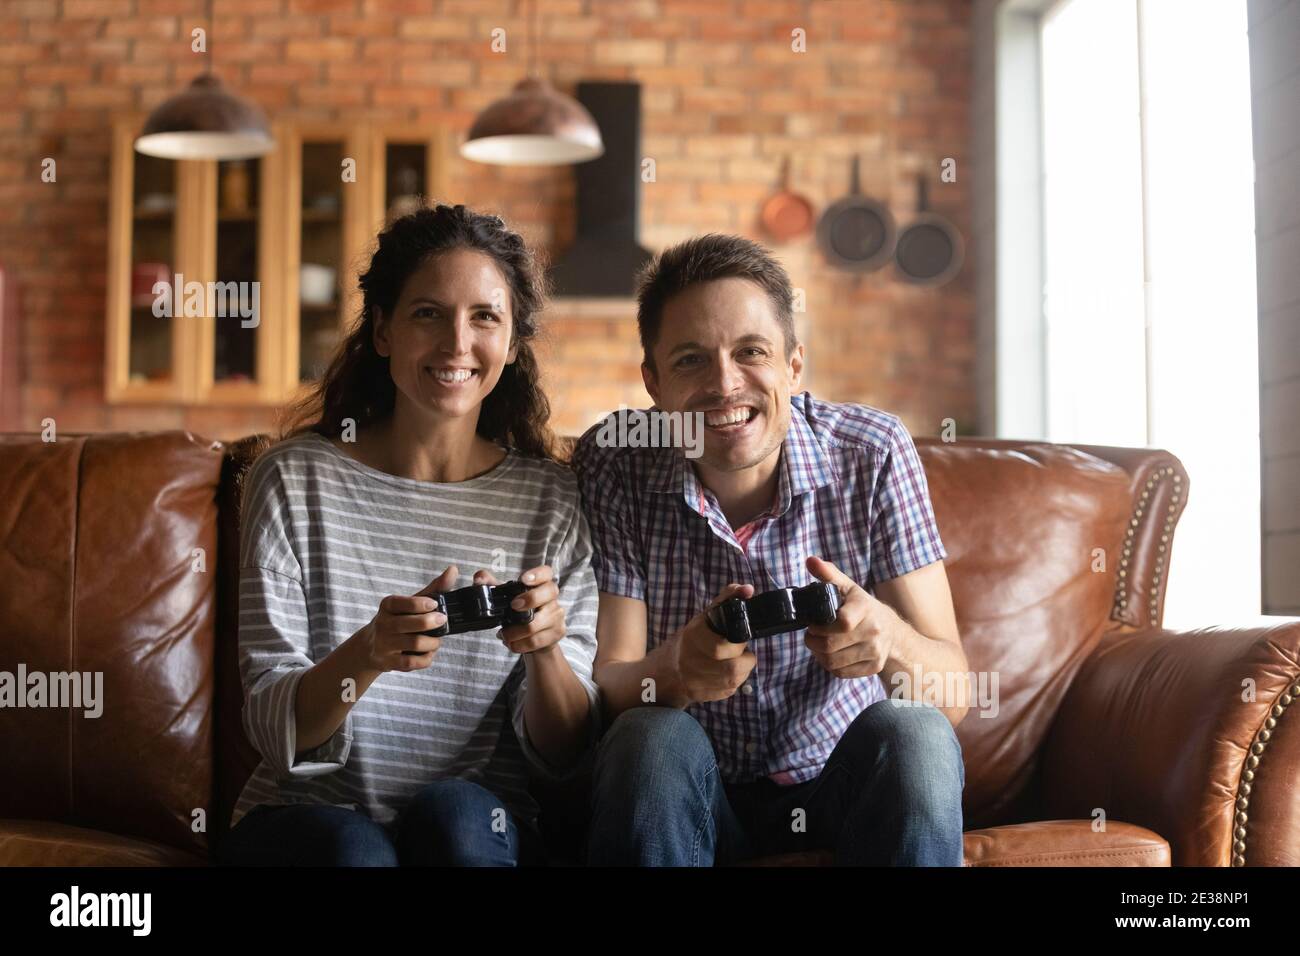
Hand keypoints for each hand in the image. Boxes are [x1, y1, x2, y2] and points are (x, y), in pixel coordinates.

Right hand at [360, 565, 454, 672]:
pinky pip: (412, 663)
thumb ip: (433, 588)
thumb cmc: (398, 619)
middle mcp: (383, 624)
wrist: (371, 646)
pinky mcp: (388, 662)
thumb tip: (453, 570)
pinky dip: (426, 658)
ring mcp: (384, 644)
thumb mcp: (411, 603)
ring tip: (437, 640)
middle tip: (443, 620)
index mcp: (388, 605)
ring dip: (432, 642)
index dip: (420, 604)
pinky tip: (428, 653)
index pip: (401, 603)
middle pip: (410, 624)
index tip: (434, 604)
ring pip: (415, 644)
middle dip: (430, 622)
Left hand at [473, 566, 565, 654]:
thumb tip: (478, 578)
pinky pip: (536, 641)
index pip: (546, 572)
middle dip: (530, 599)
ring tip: (504, 635)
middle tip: (513, 606)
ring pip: (537, 623)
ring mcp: (557, 616)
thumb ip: (490, 586)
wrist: (537, 639)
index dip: (537, 574)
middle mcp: (553, 598)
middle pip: (549, 592)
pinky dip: (520, 644)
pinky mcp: (557, 633)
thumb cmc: (521, 613)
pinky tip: (512, 643)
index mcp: (542, 584)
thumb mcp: (505, 598)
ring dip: (515, 632)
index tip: (523, 579)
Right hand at [668, 583, 757, 705]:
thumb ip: (727, 600)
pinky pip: (732, 689)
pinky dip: (735, 680)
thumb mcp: (705, 617)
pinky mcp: (706, 696)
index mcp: (693, 637)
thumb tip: (748, 589)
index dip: (739, 642)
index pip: (723, 644)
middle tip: (738, 650)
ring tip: (734, 660)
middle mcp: (693, 661)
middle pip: (735, 666)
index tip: (740, 637)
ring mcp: (699, 682)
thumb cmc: (691, 641)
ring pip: (737, 678)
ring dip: (743, 668)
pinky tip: (725, 672)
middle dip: (744, 657)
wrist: (667, 671)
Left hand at [804, 556, 897, 678]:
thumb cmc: (863, 608)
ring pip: (833, 661)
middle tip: (811, 635)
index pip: (842, 622)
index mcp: (866, 608)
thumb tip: (811, 561)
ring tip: (818, 645)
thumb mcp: (849, 588)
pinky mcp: (873, 667)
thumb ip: (828, 574)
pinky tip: (829, 655)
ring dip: (818, 654)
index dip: (821, 626)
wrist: (892, 632)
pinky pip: (841, 672)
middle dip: (813, 641)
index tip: (813, 623)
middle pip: (831, 645)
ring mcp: (875, 651)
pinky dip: (829, 666)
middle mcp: (874, 631)